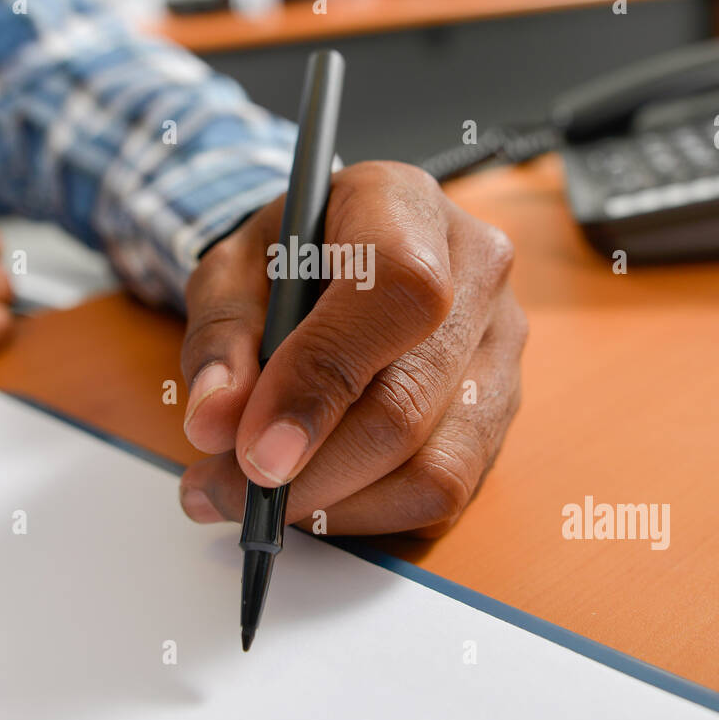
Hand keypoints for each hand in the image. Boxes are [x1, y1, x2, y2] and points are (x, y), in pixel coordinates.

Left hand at [179, 161, 525, 538]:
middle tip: (232, 491)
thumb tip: (216, 421)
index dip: (323, 383)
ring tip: (261, 500)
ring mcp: (502, 345)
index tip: (255, 451)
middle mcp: (478, 270)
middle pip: (409, 403)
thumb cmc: (291, 255)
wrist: (346, 251)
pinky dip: (368, 513)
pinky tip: (314, 494)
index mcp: (406, 206)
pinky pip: (446, 492)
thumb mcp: (232, 268)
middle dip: (310, 472)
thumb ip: (220, 337)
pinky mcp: (501, 409)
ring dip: (338, 506)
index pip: (396, 292)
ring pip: (437, 468)